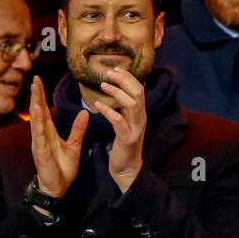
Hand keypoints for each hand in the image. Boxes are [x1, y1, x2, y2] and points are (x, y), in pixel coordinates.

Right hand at [28, 75, 87, 197]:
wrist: (58, 188)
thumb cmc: (62, 169)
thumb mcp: (74, 146)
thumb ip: (77, 130)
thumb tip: (84, 113)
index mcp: (49, 133)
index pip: (44, 110)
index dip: (42, 96)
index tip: (40, 81)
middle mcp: (42, 135)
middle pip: (38, 111)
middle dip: (37, 95)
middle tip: (35, 78)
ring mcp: (39, 143)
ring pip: (36, 120)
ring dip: (35, 104)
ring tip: (35, 89)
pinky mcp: (40, 151)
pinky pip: (39, 135)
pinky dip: (37, 122)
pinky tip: (37, 111)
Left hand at [90, 67, 145, 192]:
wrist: (127, 168)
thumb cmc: (123, 145)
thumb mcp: (126, 123)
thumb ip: (125, 109)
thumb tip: (118, 92)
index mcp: (140, 113)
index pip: (139, 89)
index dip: (128, 77)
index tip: (115, 68)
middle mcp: (141, 118)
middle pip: (138, 92)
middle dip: (124, 79)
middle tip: (109, 72)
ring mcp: (135, 128)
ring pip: (131, 103)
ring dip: (117, 92)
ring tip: (103, 84)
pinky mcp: (127, 138)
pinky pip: (118, 121)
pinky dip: (108, 111)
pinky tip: (97, 105)